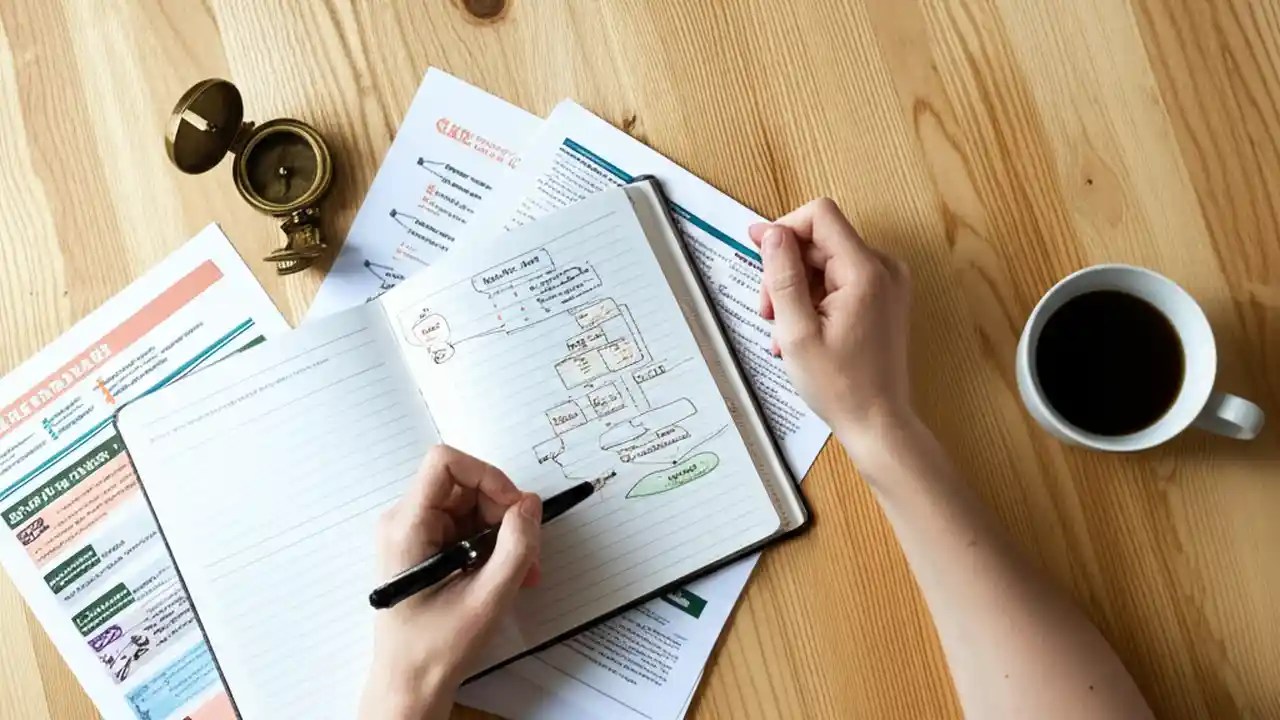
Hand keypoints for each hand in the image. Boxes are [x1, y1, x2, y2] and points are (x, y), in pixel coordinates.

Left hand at [359, 445, 541, 719]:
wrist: (410, 682)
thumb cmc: (437, 647)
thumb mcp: (489, 598)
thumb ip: (516, 546)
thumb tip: (530, 504)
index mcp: (407, 527)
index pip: (444, 462)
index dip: (487, 475)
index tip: (513, 508)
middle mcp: (404, 521)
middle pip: (464, 484)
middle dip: (503, 512)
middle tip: (528, 552)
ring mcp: (414, 532)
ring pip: (470, 505)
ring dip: (503, 532)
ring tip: (522, 571)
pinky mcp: (425, 544)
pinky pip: (466, 524)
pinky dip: (492, 544)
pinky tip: (506, 574)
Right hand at [749, 198, 912, 453]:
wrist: (878, 423)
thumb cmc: (839, 386)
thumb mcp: (797, 332)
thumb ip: (782, 277)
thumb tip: (770, 233)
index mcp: (865, 271)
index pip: (819, 216)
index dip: (783, 229)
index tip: (758, 255)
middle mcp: (883, 268)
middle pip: (820, 240)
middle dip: (785, 270)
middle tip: (767, 313)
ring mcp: (887, 283)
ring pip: (825, 261)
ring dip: (796, 290)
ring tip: (782, 332)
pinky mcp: (883, 298)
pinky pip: (839, 280)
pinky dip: (814, 299)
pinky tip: (800, 332)